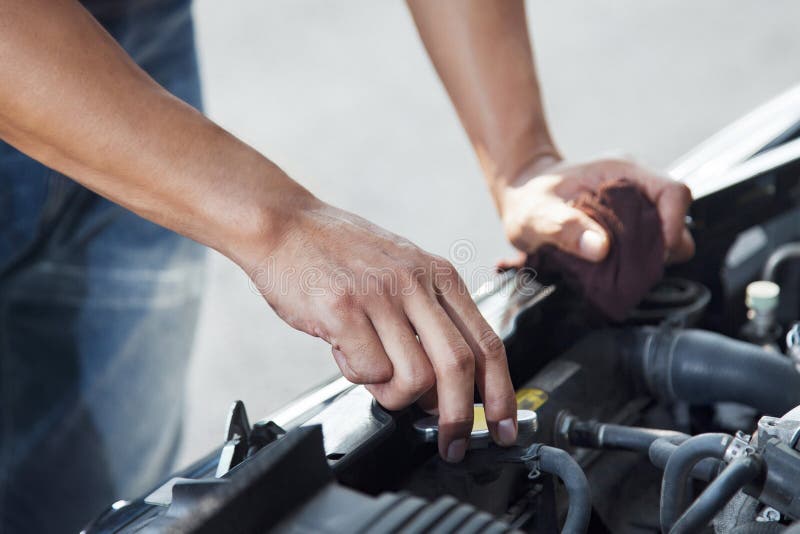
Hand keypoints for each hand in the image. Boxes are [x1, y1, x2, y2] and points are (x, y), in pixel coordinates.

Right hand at [244, 193, 517, 461]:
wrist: (283, 225)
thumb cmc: (339, 254)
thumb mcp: (402, 272)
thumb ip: (428, 321)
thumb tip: (444, 390)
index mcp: (438, 275)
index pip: (487, 343)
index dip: (501, 393)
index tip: (503, 427)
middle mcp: (415, 282)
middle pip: (458, 366)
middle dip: (459, 418)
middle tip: (451, 444)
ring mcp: (379, 295)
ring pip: (414, 377)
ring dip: (394, 394)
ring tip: (372, 373)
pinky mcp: (342, 308)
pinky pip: (368, 371)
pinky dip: (358, 376)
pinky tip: (344, 351)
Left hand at [496, 156, 694, 263]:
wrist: (521, 194)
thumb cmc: (528, 198)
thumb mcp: (536, 214)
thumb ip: (564, 227)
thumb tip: (600, 248)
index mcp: (621, 172)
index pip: (673, 192)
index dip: (674, 224)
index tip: (658, 253)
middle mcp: (634, 186)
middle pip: (676, 217)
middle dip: (664, 247)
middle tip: (634, 269)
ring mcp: (633, 204)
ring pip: (664, 233)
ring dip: (649, 256)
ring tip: (621, 271)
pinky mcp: (627, 223)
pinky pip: (646, 242)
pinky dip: (637, 258)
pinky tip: (614, 269)